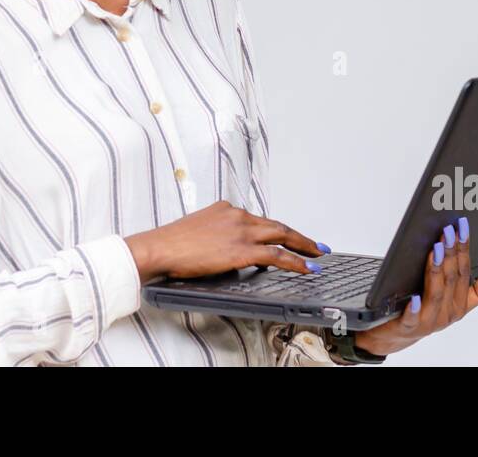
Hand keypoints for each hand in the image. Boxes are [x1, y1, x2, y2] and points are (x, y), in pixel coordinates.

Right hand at [125, 200, 327, 282]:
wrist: (161, 247)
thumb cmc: (172, 243)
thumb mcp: (198, 230)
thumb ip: (217, 234)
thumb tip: (225, 248)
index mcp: (226, 210)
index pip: (259, 220)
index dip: (277, 230)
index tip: (287, 236)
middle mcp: (237, 215)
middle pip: (277, 225)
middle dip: (299, 236)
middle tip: (315, 245)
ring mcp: (241, 231)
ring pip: (281, 235)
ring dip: (303, 246)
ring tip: (317, 255)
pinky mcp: (241, 249)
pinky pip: (277, 255)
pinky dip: (295, 262)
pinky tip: (305, 268)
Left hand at [350, 217, 477, 357]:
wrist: (396, 335)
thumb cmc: (424, 312)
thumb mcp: (453, 301)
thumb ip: (476, 290)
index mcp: (458, 304)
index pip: (464, 271)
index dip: (463, 248)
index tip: (462, 227)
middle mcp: (446, 313)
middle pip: (451, 278)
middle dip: (451, 253)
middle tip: (448, 231)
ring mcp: (428, 321)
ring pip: (436, 293)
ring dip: (436, 270)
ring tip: (436, 250)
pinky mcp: (408, 327)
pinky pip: (412, 318)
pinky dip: (415, 307)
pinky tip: (414, 297)